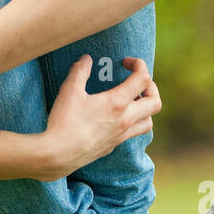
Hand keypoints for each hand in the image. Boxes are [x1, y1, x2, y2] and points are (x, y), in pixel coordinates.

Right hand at [40, 55, 160, 179]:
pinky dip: (133, 122)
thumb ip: (80, 71)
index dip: (139, 65)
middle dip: (151, 87)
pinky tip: (118, 118)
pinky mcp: (113, 145)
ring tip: (131, 100)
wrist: (58, 155)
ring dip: (145, 108)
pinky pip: (133, 133)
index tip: (125, 62)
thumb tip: (86, 59)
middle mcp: (125, 120)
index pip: (143, 79)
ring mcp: (121, 135)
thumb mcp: (69, 90)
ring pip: (149, 121)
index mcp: (117, 103)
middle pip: (155, 102)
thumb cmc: (64, 121)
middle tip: (136, 80)